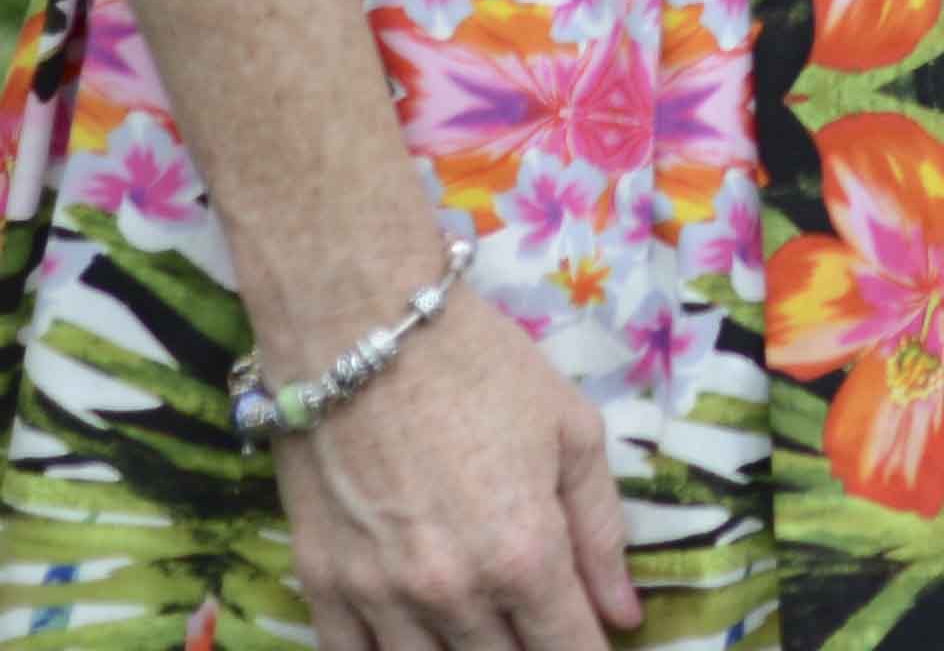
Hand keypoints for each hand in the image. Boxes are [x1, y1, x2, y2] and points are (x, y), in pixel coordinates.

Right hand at [278, 290, 636, 650]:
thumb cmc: (479, 365)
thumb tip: (623, 616)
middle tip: (533, 622)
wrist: (358, 323)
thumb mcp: (571, 431)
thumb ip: (600, 532)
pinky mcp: (320, 583)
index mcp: (523, 555)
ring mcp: (378, 595)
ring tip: (481, 629)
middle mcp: (451, 593)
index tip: (592, 646)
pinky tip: (413, 640)